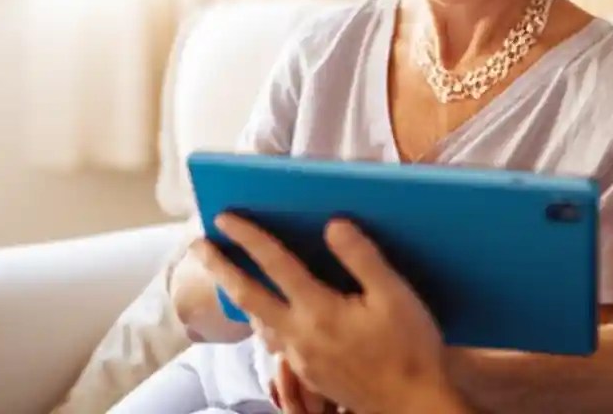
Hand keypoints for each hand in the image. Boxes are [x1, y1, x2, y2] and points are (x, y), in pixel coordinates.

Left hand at [193, 215, 462, 413]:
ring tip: (229, 276)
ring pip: (259, 321)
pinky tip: (273, 313)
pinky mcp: (309, 373)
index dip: (249, 236)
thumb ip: (361, 257)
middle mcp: (299, 335)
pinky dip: (264, 318)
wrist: (414, 404)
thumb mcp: (394, 295)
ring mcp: (300, 358)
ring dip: (240, 294)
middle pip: (247, 296)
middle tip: (198, 245)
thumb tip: (332, 224)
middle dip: (220, 267)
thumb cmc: (409, 348)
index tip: (224, 216)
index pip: (274, 264)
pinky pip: (277, 339)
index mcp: (318, 310)